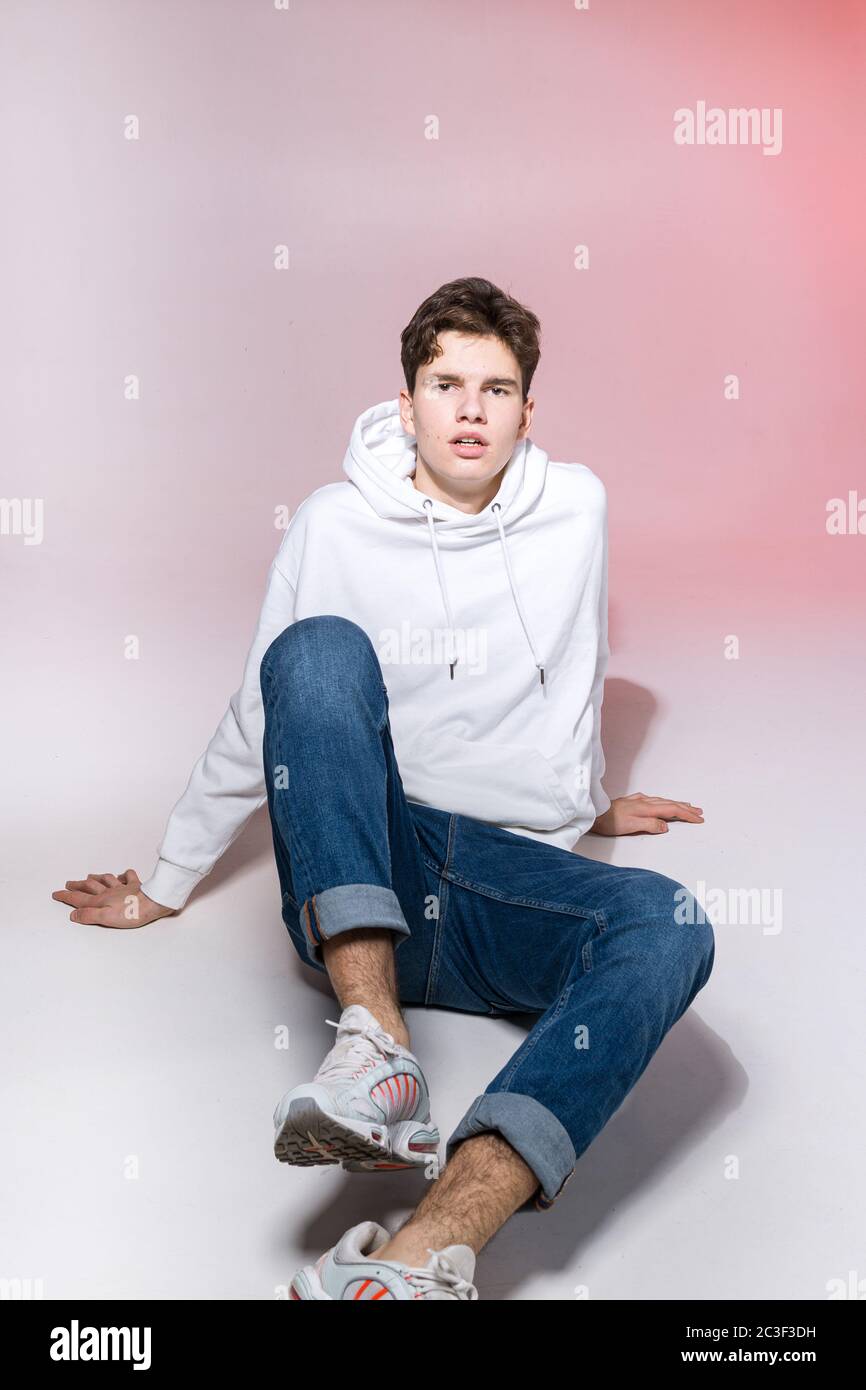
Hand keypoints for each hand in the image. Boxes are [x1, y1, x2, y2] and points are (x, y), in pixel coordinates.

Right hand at [51, 869, 176, 927]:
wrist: (154, 902)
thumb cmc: (132, 912)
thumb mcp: (106, 918)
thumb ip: (88, 916)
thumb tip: (73, 914)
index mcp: (101, 901)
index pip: (79, 899)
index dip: (66, 897)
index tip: (56, 894)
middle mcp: (110, 892)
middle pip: (90, 886)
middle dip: (77, 885)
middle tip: (68, 883)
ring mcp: (123, 888)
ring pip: (106, 879)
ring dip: (96, 877)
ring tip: (89, 875)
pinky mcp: (137, 886)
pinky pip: (129, 877)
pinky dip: (124, 875)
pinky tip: (123, 874)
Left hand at [591, 793, 703, 835]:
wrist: (594, 814)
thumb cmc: (610, 822)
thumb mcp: (631, 826)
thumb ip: (650, 825)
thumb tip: (666, 826)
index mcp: (647, 808)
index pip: (672, 810)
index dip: (687, 815)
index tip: (698, 819)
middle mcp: (645, 802)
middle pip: (670, 804)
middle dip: (686, 808)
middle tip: (699, 812)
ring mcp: (638, 801)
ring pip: (663, 801)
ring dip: (676, 804)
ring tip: (686, 806)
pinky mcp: (632, 802)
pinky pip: (654, 801)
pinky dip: (664, 802)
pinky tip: (661, 802)